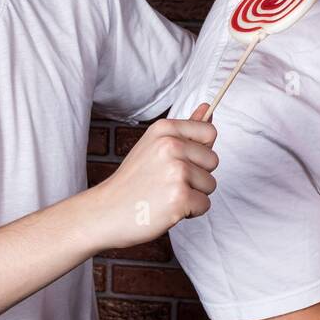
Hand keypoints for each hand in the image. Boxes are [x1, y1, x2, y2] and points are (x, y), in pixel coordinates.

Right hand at [86, 103, 217, 249]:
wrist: (106, 211)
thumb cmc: (133, 181)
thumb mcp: (154, 146)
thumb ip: (185, 129)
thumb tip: (208, 107)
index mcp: (164, 129)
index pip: (209, 132)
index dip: (199, 150)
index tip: (179, 160)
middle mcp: (171, 146)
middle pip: (213, 160)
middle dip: (197, 175)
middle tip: (167, 181)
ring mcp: (176, 171)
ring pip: (210, 184)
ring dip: (193, 194)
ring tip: (165, 194)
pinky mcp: (180, 197)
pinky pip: (204, 205)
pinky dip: (189, 212)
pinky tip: (166, 208)